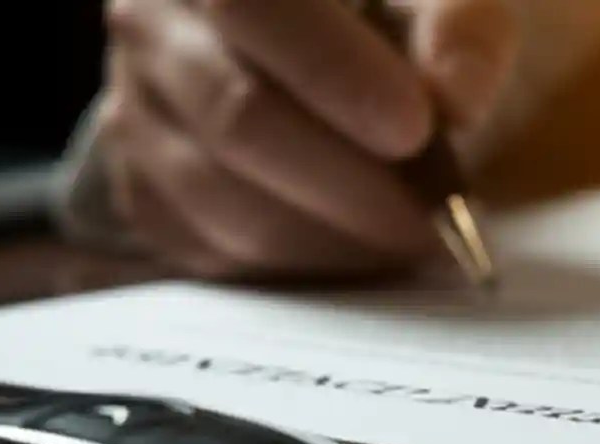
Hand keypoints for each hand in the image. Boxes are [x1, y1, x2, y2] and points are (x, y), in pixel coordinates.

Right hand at [98, 0, 515, 278]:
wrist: (365, 66)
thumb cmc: (408, 23)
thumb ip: (462, 24)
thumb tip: (455, 94)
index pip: (249, 6)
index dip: (332, 73)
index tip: (413, 129)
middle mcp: (151, 23)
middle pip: (236, 116)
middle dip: (352, 182)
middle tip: (435, 216)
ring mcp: (137, 113)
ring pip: (224, 201)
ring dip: (336, 235)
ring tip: (414, 234)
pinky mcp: (148, 194)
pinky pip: (216, 253)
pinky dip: (303, 263)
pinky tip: (363, 244)